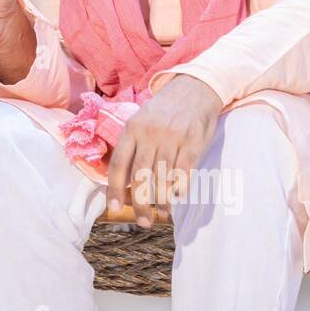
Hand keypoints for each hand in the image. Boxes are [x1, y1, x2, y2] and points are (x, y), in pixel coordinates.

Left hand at [104, 75, 223, 227]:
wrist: (194, 88)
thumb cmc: (164, 111)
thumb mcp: (141, 119)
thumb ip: (132, 146)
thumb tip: (124, 182)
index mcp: (133, 128)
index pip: (119, 164)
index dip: (115, 189)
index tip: (114, 209)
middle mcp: (151, 133)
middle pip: (141, 176)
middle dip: (141, 203)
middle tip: (143, 221)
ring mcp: (173, 138)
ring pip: (162, 178)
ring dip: (161, 201)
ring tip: (161, 214)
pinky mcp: (193, 142)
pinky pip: (184, 173)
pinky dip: (179, 190)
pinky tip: (176, 198)